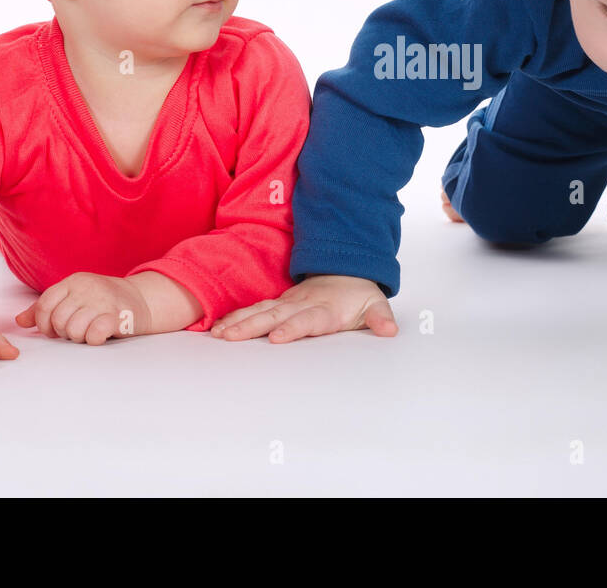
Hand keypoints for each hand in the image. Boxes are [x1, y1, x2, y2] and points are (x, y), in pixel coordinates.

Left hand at [15, 272, 152, 343]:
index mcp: (74, 281)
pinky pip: (95, 333)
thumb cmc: (104, 300)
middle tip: (76, 330)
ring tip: (89, 332)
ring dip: (79, 337)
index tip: (53, 330)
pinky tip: (100, 335)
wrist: (143, 299)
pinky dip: (94, 339)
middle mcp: (87, 288)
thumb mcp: (75, 296)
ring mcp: (103, 301)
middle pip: (58, 319)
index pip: (45, 304)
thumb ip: (46, 307)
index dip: (43, 323)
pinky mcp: (118, 315)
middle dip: (64, 332)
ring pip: (74, 329)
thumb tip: (20, 320)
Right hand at [208, 274, 396, 342]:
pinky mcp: (278, 305)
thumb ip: (380, 318)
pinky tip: (217, 327)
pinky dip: (235, 317)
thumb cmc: (358, 294)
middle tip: (230, 337)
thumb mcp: (375, 304)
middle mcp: (301, 305)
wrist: (345, 269)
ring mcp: (287, 303)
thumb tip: (389, 330)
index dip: (292, 328)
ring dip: (238, 322)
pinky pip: (254, 310)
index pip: (307, 320)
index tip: (276, 337)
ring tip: (218, 334)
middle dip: (251, 326)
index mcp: (325, 309)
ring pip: (259, 311)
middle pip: (274, 315)